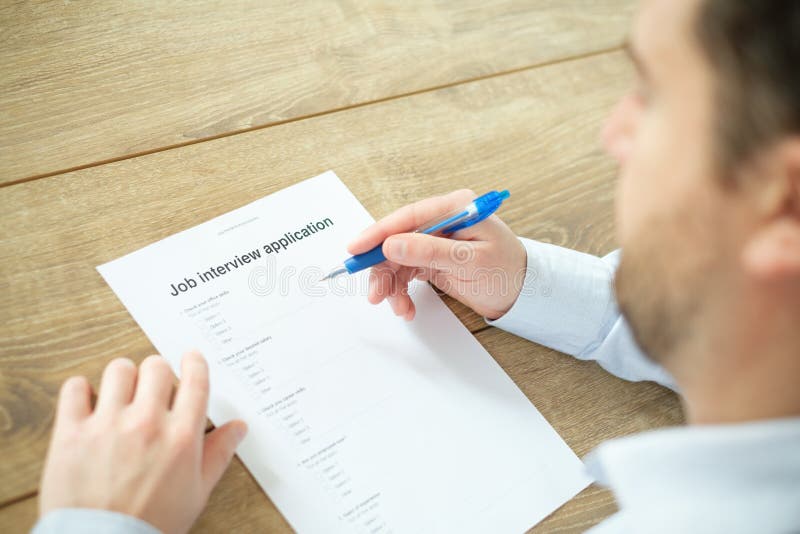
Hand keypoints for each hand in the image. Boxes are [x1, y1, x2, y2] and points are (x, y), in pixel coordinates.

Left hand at [39, 352, 247, 533]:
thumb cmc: (153, 523)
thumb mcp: (197, 492)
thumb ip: (219, 453)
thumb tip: (238, 427)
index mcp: (182, 437)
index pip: (195, 380)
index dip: (194, 362)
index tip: (190, 358)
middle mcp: (147, 423)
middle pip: (156, 367)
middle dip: (157, 372)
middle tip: (152, 386)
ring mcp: (108, 425)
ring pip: (118, 370)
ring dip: (122, 378)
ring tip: (120, 394)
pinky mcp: (72, 433)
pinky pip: (75, 388)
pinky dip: (81, 389)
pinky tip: (88, 402)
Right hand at [348, 189, 526, 320]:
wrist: (524, 293)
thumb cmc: (508, 271)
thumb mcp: (470, 261)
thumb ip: (429, 251)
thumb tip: (392, 244)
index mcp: (456, 208)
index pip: (408, 217)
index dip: (379, 233)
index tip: (357, 248)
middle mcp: (443, 220)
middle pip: (397, 239)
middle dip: (383, 268)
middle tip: (376, 293)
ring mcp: (436, 239)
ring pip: (397, 258)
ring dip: (392, 284)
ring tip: (398, 307)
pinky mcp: (432, 257)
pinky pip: (405, 271)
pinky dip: (401, 290)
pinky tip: (406, 306)